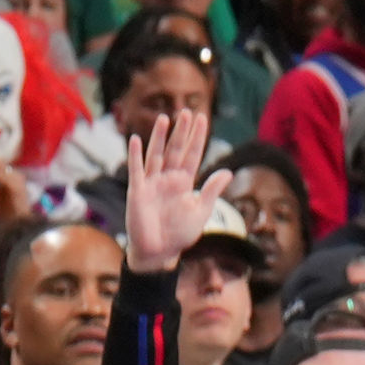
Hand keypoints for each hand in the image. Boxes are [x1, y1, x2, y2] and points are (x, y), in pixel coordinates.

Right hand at [120, 103, 237, 273]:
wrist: (159, 252)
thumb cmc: (180, 234)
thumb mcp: (201, 211)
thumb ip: (212, 190)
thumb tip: (228, 172)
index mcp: (185, 183)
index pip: (192, 154)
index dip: (197, 138)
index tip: (202, 119)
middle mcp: (168, 178)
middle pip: (176, 150)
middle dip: (182, 132)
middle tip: (187, 111)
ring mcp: (152, 183)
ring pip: (157, 154)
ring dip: (160, 137)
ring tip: (165, 118)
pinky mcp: (138, 191)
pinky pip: (136, 170)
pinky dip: (135, 155)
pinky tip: (135, 138)